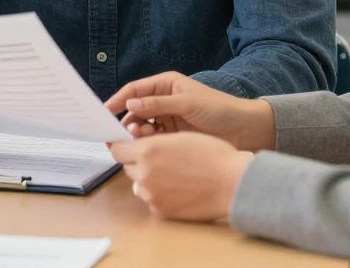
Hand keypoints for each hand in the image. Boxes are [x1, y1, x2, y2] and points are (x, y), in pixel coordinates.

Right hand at [105, 71, 275, 150]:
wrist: (243, 130)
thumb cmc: (219, 109)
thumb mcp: (187, 103)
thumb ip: (158, 105)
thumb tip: (130, 105)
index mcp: (166, 84)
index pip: (135, 90)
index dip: (118, 100)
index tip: (104, 112)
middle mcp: (164, 100)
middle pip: (135, 109)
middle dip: (125, 119)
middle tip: (116, 133)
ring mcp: (167, 119)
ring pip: (141, 126)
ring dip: (135, 132)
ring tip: (136, 138)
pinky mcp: (172, 136)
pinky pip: (152, 138)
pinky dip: (146, 142)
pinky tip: (146, 146)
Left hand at [110, 133, 252, 220]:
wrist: (232, 183)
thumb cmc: (212, 154)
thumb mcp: (181, 136)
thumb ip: (155, 141)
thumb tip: (139, 144)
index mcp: (147, 150)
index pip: (117, 149)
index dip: (121, 145)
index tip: (125, 144)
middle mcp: (144, 174)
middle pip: (127, 166)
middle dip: (138, 161)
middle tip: (159, 158)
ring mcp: (151, 195)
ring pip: (139, 184)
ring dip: (148, 178)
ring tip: (174, 174)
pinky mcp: (161, 212)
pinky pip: (152, 199)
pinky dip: (160, 194)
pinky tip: (180, 188)